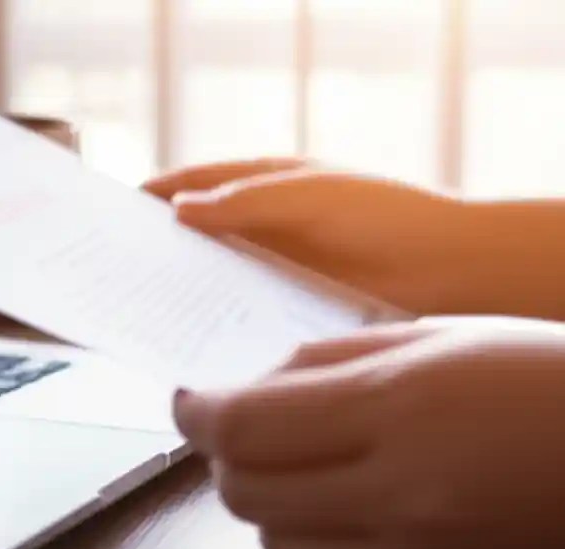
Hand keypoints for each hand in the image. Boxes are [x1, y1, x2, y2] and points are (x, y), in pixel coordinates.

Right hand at [143, 158, 564, 323]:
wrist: (456, 272)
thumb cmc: (388, 218)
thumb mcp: (309, 195)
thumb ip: (242, 202)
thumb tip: (178, 210)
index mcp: (265, 186)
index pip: (192, 186)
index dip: (150, 198)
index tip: (108, 216)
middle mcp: (263, 231)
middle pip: (190, 240)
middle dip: (150, 253)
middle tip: (109, 272)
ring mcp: (273, 275)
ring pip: (208, 285)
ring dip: (176, 297)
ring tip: (135, 313)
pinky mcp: (286, 316)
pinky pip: (235, 322)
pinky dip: (208, 330)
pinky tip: (185, 346)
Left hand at [172, 315, 564, 548]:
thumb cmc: (551, 377)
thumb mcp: (441, 337)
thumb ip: (331, 359)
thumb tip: (249, 383)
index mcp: (400, 407)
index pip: (246, 426)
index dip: (197, 413)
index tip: (186, 398)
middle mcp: (399, 489)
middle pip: (245, 490)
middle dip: (218, 455)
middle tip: (230, 423)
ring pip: (274, 539)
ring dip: (256, 498)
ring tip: (281, 460)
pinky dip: (299, 535)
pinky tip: (323, 499)